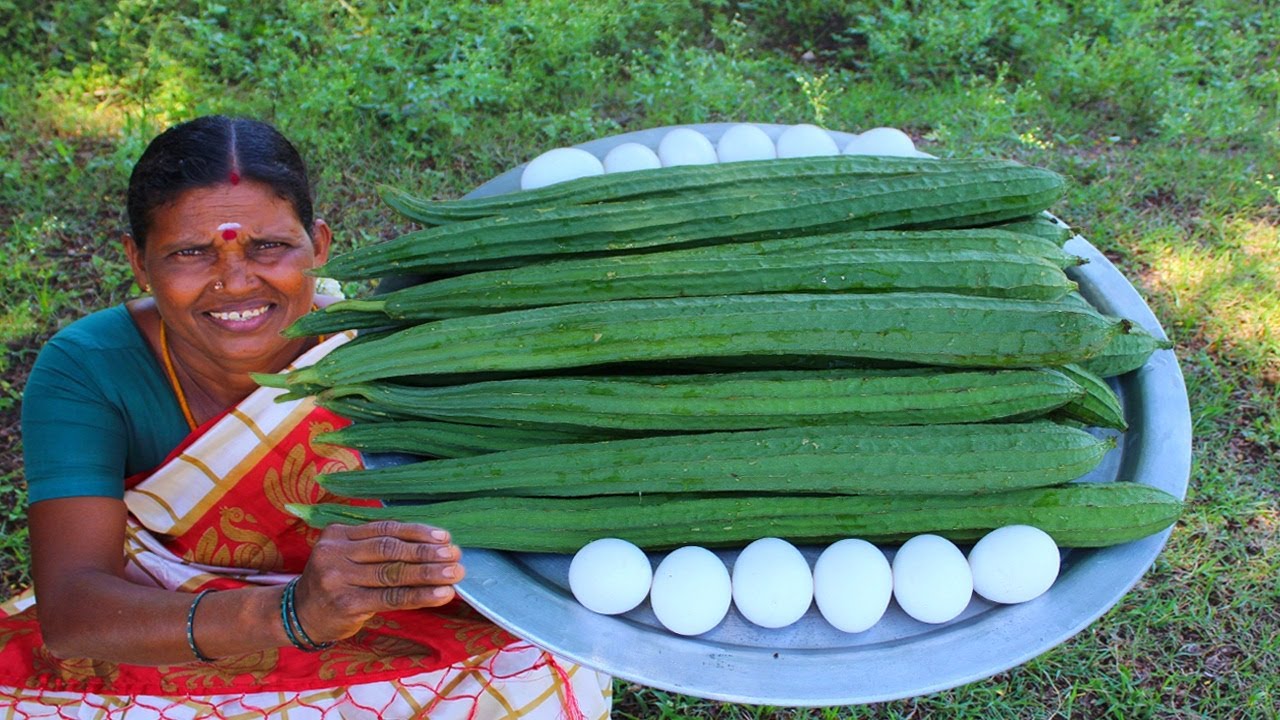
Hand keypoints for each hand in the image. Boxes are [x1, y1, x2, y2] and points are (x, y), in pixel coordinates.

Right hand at [292, 520, 463, 642]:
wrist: (299, 616)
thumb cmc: (335, 583)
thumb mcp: (348, 556)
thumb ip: (378, 547)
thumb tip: (432, 545)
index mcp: (338, 534)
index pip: (386, 529)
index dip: (418, 532)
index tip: (445, 536)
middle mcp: (335, 552)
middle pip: (391, 549)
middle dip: (427, 552)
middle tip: (456, 555)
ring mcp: (338, 579)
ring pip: (393, 573)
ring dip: (429, 573)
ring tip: (455, 573)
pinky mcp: (346, 604)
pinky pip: (391, 597)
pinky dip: (419, 595)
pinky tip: (441, 594)